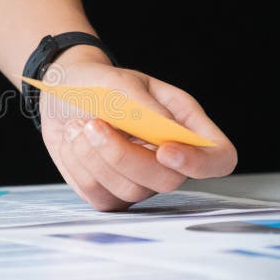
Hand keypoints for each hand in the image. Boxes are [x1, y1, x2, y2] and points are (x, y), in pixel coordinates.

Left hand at [39, 47, 237, 210]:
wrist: (60, 93)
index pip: (219, 158)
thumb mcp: (119, 83)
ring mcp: (138, 180)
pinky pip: (99, 195)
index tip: (165, 151)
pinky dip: (78, 166)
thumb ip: (145, 108)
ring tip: (79, 125)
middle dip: (124, 156)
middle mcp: (166, 158)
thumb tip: (170, 134)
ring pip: (129, 191)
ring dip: (94, 157)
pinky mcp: (108, 193)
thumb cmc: (96, 83)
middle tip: (94, 124)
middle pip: (168, 181)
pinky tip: (73, 141)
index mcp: (183, 125)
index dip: (200, 163)